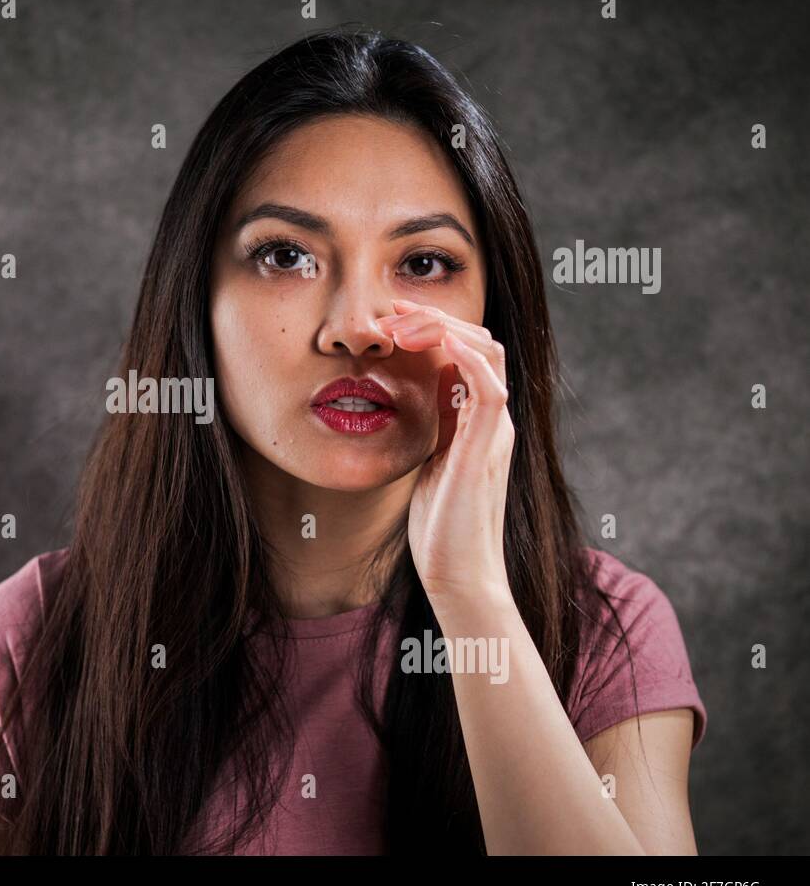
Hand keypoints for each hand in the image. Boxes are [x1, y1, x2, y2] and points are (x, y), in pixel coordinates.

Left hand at [376, 299, 514, 611]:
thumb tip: (413, 396)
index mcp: (478, 421)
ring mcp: (494, 432)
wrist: (459, 573)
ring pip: (488, 354)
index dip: (433, 327)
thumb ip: (434, 428)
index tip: (391, 317)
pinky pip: (489, 389)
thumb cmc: (441, 526)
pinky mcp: (486, 449)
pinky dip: (467, 358)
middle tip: (391, 312)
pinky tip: (437, 343)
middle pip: (480, 343)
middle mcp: (492, 420)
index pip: (467, 353)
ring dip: (445, 329)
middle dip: (436, 319)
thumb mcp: (431, 461)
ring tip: (402, 324)